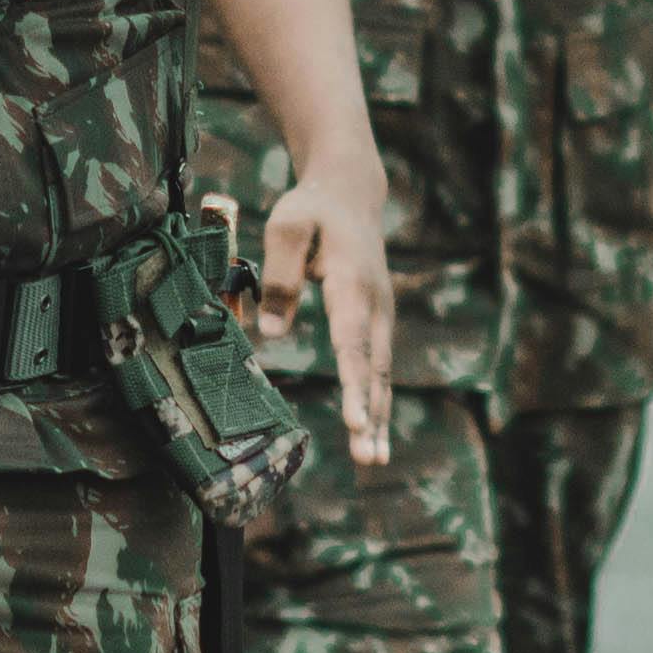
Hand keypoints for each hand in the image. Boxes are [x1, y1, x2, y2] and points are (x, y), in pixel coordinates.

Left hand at [254, 162, 394, 465]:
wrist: (351, 193)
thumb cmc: (312, 209)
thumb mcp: (287, 226)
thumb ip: (280, 277)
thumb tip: (272, 332)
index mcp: (351, 282)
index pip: (352, 340)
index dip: (353, 384)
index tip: (355, 421)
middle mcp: (375, 304)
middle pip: (373, 366)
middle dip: (372, 414)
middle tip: (369, 456)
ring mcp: (381, 315)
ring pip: (380, 372)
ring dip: (378, 418)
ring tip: (374, 459)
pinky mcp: (376, 322)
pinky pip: (377, 367)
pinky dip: (376, 402)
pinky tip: (373, 436)